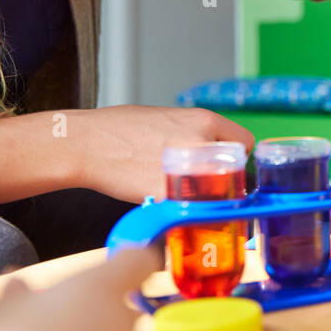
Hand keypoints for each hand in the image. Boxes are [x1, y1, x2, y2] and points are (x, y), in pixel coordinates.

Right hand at [65, 106, 254, 202]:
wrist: (86, 143)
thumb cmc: (121, 129)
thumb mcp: (169, 119)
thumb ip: (196, 134)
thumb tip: (213, 151)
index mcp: (204, 121)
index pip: (245, 142)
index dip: (236, 155)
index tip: (225, 164)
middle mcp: (202, 144)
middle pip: (235, 171)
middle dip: (223, 179)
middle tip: (203, 183)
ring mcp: (187, 171)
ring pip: (216, 194)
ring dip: (206, 198)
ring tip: (182, 194)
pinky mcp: (169, 197)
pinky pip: (189, 211)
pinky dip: (181, 212)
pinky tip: (164, 203)